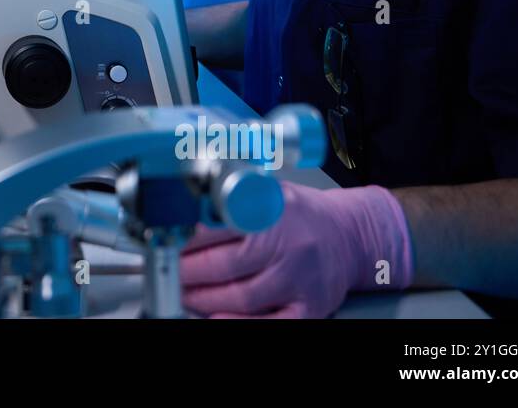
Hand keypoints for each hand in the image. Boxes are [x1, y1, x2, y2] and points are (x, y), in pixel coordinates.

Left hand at [180, 182, 413, 317]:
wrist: (350, 235)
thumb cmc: (301, 214)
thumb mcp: (266, 193)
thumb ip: (230, 203)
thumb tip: (182, 216)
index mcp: (272, 211)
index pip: (217, 227)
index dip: (184, 239)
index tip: (166, 242)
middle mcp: (289, 245)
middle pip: (224, 266)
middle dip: (187, 272)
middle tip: (169, 272)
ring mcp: (300, 279)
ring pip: (241, 297)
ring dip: (205, 299)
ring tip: (185, 292)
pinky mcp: (310, 307)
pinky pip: (270, 324)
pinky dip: (238, 324)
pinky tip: (216, 318)